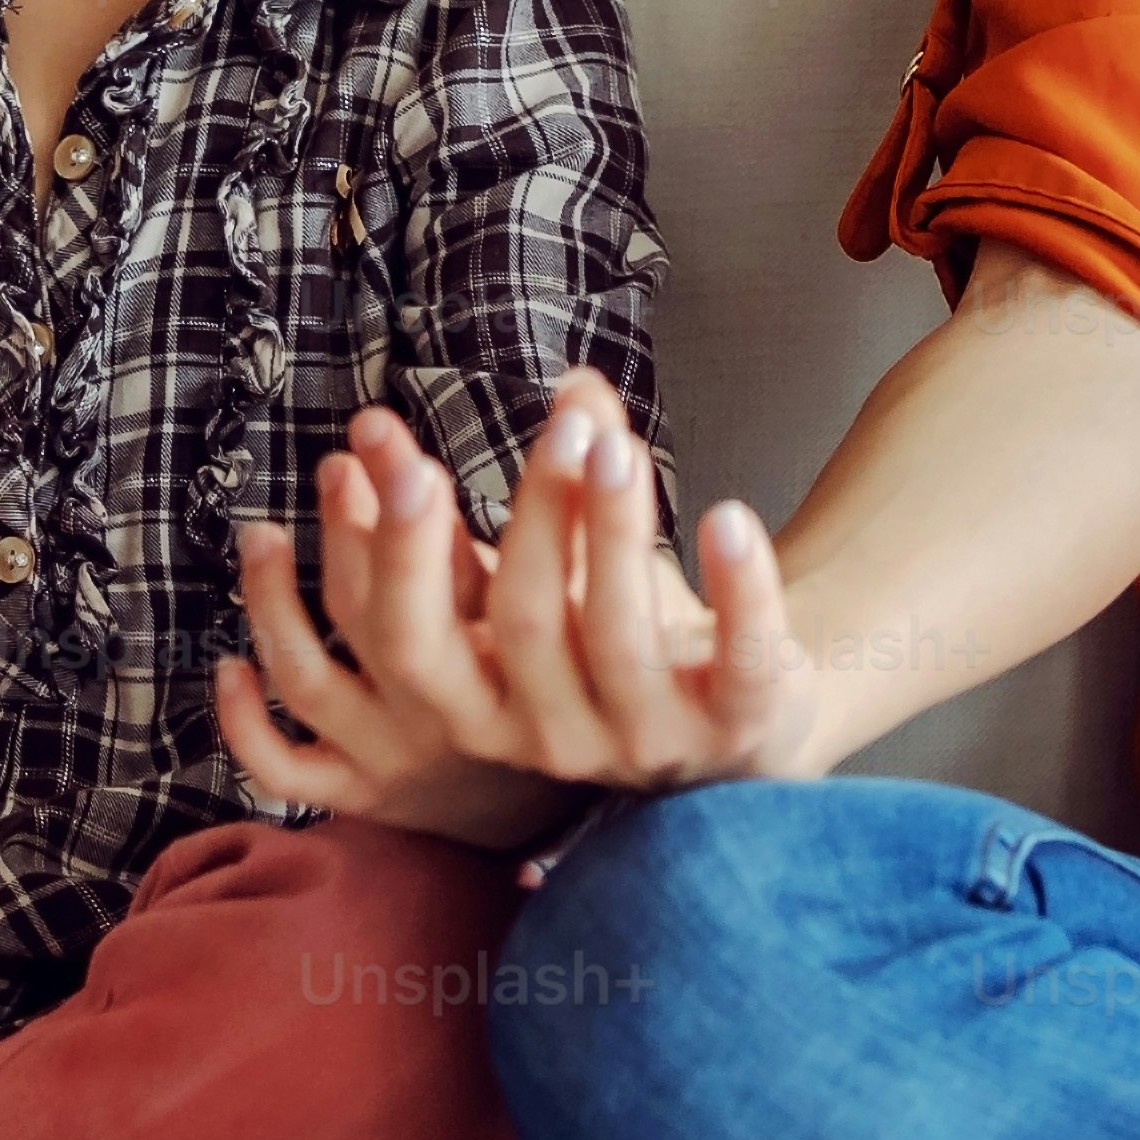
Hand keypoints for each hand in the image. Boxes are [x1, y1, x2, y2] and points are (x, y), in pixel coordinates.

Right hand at [211, 374, 821, 842]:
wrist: (740, 724)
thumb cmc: (613, 642)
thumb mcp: (545, 584)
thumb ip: (516, 499)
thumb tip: (466, 401)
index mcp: (480, 706)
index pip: (409, 640)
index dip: (398, 552)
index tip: (400, 454)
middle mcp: (552, 736)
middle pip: (521, 625)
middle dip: (536, 517)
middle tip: (559, 428)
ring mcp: (647, 739)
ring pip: (619, 638)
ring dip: (617, 531)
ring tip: (619, 445)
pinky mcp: (738, 725)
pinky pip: (741, 662)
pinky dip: (739, 591)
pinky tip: (728, 517)